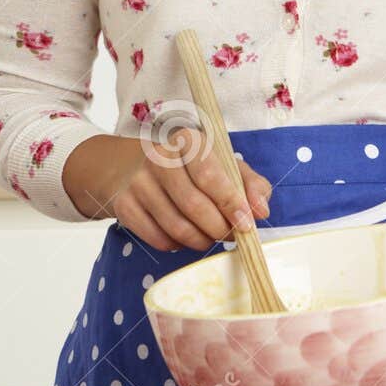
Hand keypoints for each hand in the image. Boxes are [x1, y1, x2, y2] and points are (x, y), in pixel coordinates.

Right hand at [64, 130, 271, 251]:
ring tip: (211, 236)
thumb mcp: (223, 164)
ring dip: (201, 240)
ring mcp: (138, 183)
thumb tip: (261, 211)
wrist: (129, 166)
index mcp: (187, 140)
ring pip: (177, 227)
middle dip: (219, 228)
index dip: (230, 203)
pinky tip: (184, 236)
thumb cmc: (188, 167)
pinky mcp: (124, 207)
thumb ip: (250, 183)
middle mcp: (159, 158)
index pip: (209, 175)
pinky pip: (158, 239)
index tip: (247, 224)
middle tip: (232, 235)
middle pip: (194, 205)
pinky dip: (178, 245)